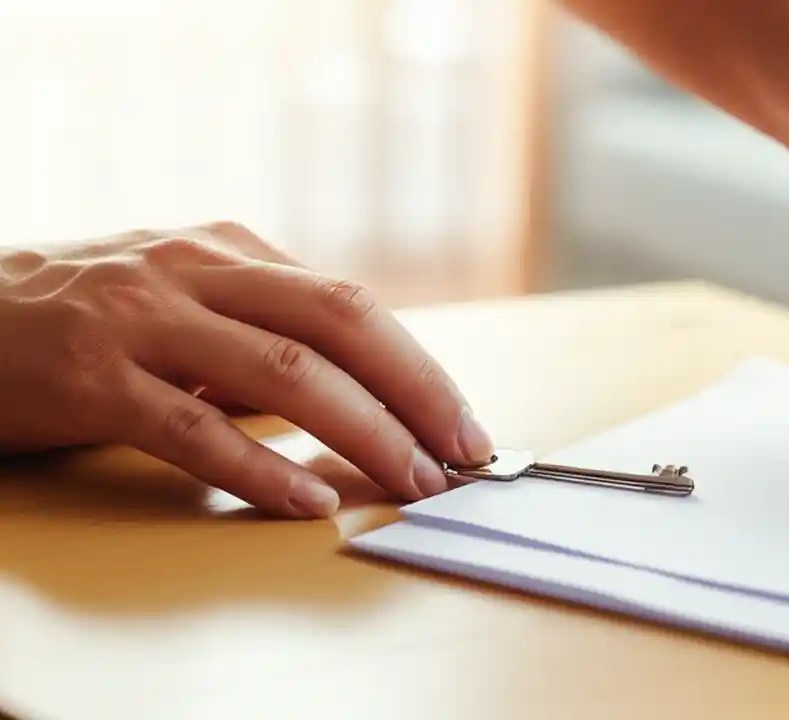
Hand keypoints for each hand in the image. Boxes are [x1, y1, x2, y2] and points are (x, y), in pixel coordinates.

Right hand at [0, 223, 494, 516]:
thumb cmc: (84, 317)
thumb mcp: (183, 298)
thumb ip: (263, 329)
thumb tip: (363, 390)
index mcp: (228, 250)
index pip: (350, 304)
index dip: (417, 366)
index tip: (462, 422)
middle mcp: (195, 271)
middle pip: (340, 322)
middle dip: (416, 390)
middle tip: (463, 452)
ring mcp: (142, 320)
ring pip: (285, 372)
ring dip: (364, 432)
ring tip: (411, 480)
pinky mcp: (91, 379)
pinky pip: (194, 431)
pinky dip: (262, 469)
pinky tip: (309, 500)